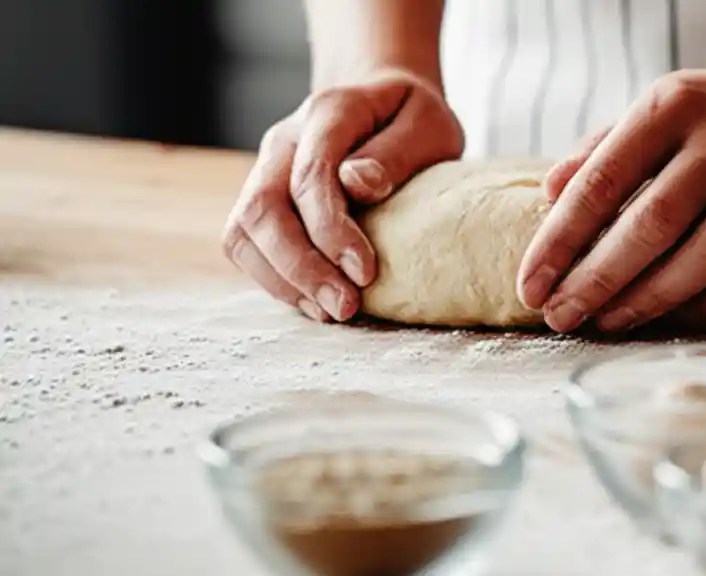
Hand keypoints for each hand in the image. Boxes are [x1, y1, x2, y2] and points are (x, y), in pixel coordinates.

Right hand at [222, 70, 462, 321]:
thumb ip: (397, 152)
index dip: (331, 231)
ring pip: (243, 232)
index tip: (365, 273)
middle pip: (262, 209)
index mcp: (327, 113)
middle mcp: (284, 140)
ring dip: (283, 281)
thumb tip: (359, 183)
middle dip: (301, 268)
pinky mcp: (262, 198)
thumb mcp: (428, 125)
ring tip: (331, 312)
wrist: (381, 99)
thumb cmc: (412, 118)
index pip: (310, 176)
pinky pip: (247, 246)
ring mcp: (266, 169)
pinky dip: (276, 281)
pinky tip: (314, 302)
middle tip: (345, 307)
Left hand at [518, 62, 705, 332]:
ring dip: (650, 299)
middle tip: (560, 316)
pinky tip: (669, 316)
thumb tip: (547, 198)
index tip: (530, 286)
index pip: (603, 180)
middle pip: (654, 225)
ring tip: (606, 322)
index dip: (560, 241)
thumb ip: (598, 154)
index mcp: (673, 107)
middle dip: (598, 280)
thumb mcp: (651, 112)